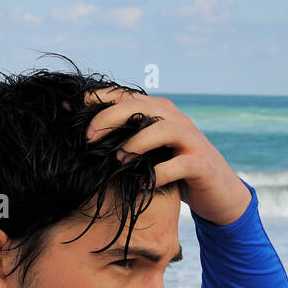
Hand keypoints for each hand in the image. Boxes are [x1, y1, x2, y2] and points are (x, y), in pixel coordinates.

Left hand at [83, 86, 250, 225]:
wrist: (217, 191)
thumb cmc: (175, 169)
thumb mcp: (150, 151)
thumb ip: (127, 139)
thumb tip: (87, 137)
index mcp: (159, 112)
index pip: (126, 96)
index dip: (98, 99)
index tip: (70, 109)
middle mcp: (175, 119)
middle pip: (141, 107)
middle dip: (111, 118)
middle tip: (89, 137)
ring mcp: (190, 140)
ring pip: (162, 129)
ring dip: (137, 142)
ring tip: (118, 159)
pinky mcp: (200, 164)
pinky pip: (180, 164)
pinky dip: (160, 174)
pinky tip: (143, 185)